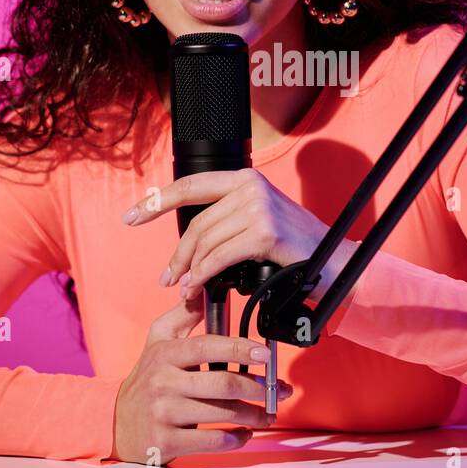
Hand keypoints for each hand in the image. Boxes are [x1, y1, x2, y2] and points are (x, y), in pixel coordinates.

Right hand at [109, 293, 294, 465]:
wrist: (117, 423)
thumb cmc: (146, 378)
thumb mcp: (158, 340)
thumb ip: (183, 314)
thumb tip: (204, 288)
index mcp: (166, 354)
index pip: (208, 347)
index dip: (239, 349)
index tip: (265, 354)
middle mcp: (164, 383)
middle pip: (222, 385)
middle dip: (258, 388)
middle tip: (278, 390)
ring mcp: (165, 414)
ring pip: (222, 414)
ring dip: (254, 415)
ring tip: (269, 413)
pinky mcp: (167, 442)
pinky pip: (211, 442)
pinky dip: (235, 439)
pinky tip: (245, 434)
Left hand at [121, 168, 361, 307]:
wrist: (335, 264)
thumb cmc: (296, 250)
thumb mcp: (258, 223)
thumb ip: (227, 221)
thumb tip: (187, 244)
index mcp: (246, 178)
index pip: (190, 184)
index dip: (156, 201)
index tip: (131, 216)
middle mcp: (251, 187)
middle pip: (196, 223)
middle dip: (177, 254)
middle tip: (167, 278)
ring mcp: (258, 207)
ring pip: (205, 242)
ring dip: (189, 270)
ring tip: (184, 289)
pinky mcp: (263, 233)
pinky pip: (219, 258)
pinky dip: (204, 276)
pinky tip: (197, 287)